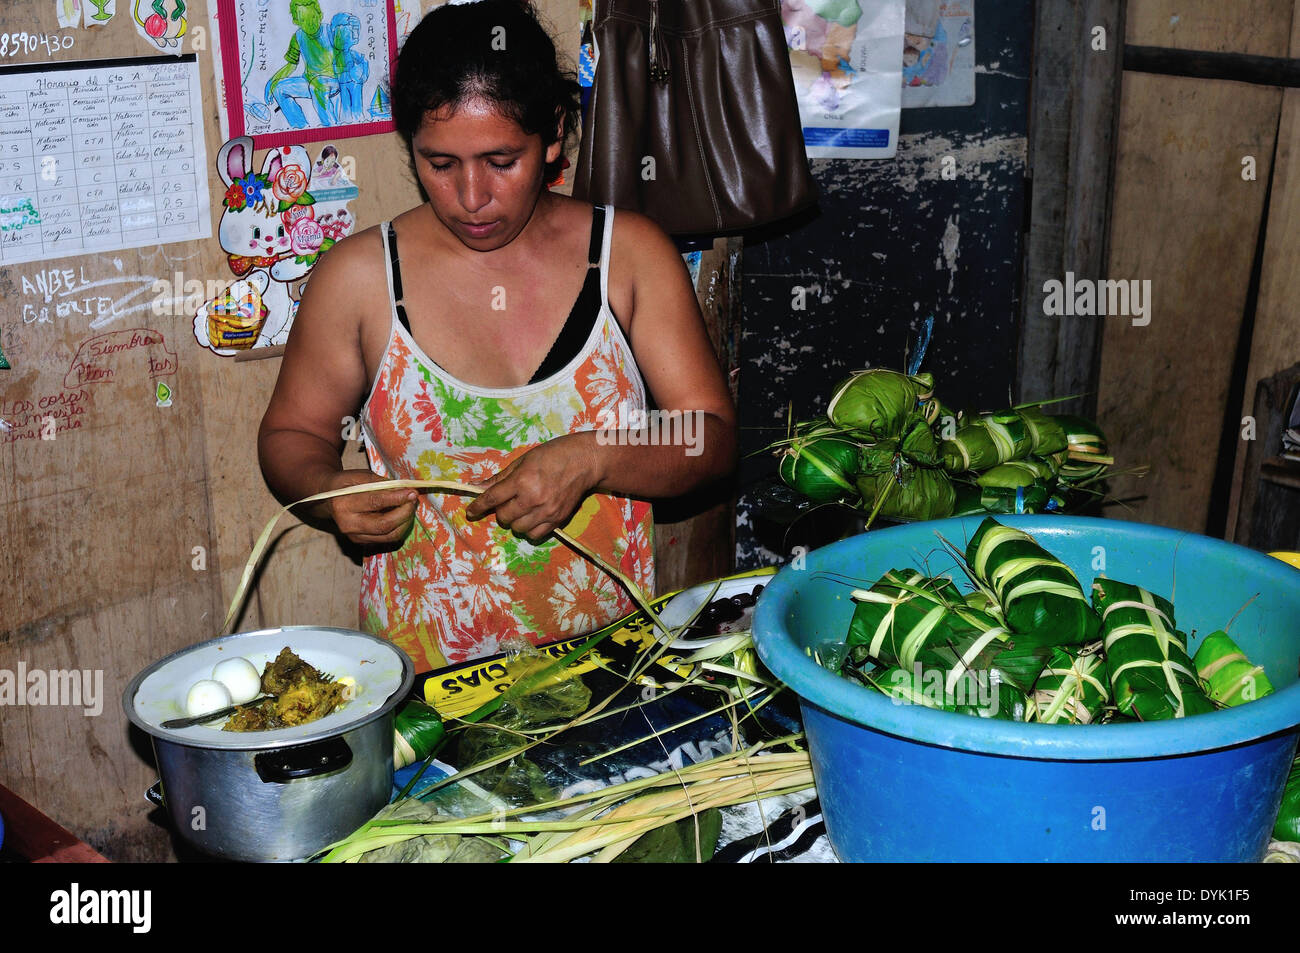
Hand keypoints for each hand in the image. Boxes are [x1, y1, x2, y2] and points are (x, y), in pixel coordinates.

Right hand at [321, 470, 417, 546]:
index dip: (397, 498)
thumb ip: (381, 483)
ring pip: (389, 535)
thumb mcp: (360, 476)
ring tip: (409, 507)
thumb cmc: (346, 484)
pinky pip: (387, 539)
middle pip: (383, 525)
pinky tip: (402, 516)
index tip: (412, 493)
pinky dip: (399, 527)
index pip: (374, 502)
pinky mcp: (361, 542)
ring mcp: (354, 536)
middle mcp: (347, 524)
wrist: (328, 499)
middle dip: (404, 513)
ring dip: (405, 522)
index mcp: (343, 503)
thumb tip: (405, 490)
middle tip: (413, 500)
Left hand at [464, 434, 598, 541]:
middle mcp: (533, 498)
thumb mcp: (523, 460)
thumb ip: (500, 477)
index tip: (470, 512)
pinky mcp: (557, 520)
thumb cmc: (552, 455)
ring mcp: (546, 511)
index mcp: (522, 480)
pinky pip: (535, 535)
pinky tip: (532, 517)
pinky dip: (529, 529)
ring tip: (522, 509)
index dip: (478, 507)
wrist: (585, 461)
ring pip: (518, 528)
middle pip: (504, 517)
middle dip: (501, 510)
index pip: (492, 499)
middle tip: (509, 501)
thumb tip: (477, 486)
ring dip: (515, 520)